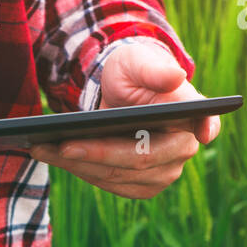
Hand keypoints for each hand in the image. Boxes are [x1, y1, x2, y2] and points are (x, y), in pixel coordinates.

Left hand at [29, 41, 220, 198]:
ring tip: (41, 147)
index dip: (205, 127)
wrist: (120, 94)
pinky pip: (109, 184)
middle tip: (60, 144)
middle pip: (140, 157)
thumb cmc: (133, 72)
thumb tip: (175, 76)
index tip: (204, 132)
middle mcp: (184, 148)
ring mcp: (165, 172)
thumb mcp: (137, 61)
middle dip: (97, 153)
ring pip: (118, 175)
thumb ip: (154, 68)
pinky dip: (79, 170)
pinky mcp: (142, 186)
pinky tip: (52, 156)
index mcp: (192, 114)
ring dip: (78, 164)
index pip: (203, 123)